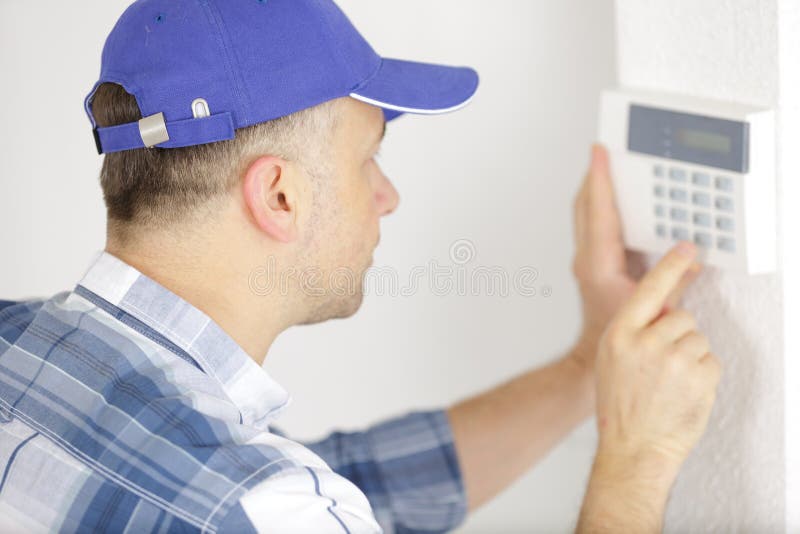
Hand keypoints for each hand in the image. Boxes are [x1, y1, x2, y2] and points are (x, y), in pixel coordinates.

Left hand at [571, 145, 696, 373]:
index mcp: (599, 263)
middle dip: (594, 176)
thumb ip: (674, 281)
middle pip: (585, 206)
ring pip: (585, 213)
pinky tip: (614, 201)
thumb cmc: (619, 335)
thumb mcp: (653, 306)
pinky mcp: (590, 263)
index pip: (599, 212)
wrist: (592, 356)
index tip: (599, 153)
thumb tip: (692, 258)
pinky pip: (591, 224)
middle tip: (603, 150)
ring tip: (607, 166)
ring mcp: (585, 260)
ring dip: (595, 189)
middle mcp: (587, 258)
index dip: (601, 179)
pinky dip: (599, 206)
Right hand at [595, 242, 721, 468]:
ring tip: (671, 382)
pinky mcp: (697, 377)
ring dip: (691, 356)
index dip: (670, 266)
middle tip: (663, 365)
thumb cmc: (621, 407)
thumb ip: (634, 331)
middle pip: (681, 317)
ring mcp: (672, 360)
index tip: (687, 247)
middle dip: (679, 335)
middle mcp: (644, 343)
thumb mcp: (613, 359)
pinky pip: (711, 360)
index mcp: (619, 335)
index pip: (649, 290)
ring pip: (698, 338)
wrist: (633, 448)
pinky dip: (703, 375)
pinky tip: (684, 392)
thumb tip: (665, 310)